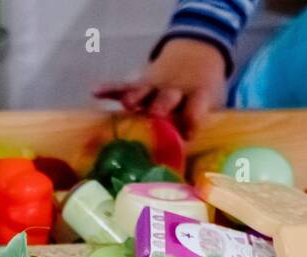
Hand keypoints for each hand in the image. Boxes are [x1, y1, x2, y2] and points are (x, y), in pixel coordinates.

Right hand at [95, 38, 227, 136]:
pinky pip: (123, 86)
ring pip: (144, 90)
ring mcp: (156, 85)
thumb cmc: (202, 91)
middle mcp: (175, 89)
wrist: (197, 53)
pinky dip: (110, 89)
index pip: (196, 107)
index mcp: (198, 94)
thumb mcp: (211, 103)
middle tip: (155, 115)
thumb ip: (202, 122)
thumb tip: (192, 153)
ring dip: (136, 97)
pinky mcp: (140, 82)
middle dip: (161, 106)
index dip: (192, 119)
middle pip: (167, 97)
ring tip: (128, 104)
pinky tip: (95, 91)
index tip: (187, 134)